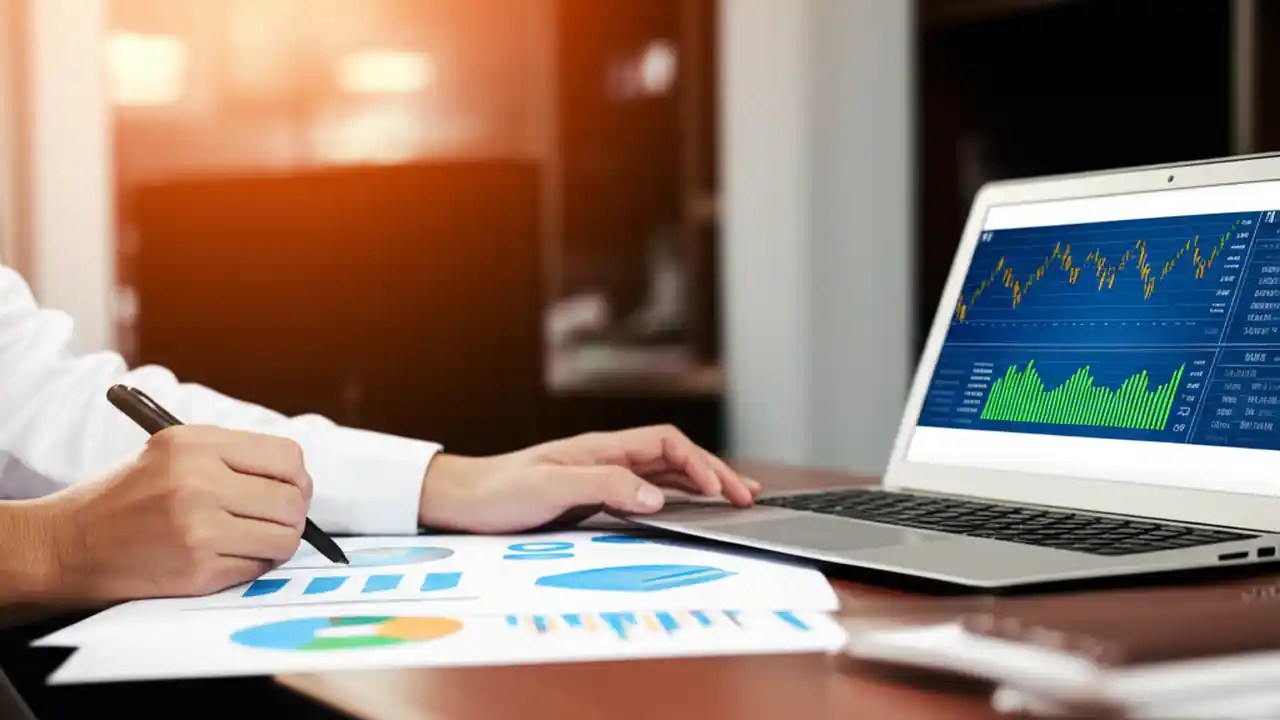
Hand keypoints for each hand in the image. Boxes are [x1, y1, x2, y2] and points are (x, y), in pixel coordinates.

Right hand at [27, 426, 311, 602]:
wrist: (63, 546)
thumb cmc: (122, 498)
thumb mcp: (169, 452)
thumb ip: (230, 456)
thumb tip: (296, 479)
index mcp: (193, 444)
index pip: (287, 457)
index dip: (296, 478)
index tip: (288, 489)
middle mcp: (198, 482)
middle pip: (292, 501)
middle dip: (291, 515)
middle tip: (273, 520)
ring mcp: (199, 529)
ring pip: (283, 538)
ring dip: (275, 543)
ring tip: (248, 539)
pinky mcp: (197, 570)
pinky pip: (257, 568)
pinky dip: (250, 566)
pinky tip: (223, 558)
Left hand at [418, 425, 761, 532]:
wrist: (462, 498)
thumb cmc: (499, 491)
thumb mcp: (550, 487)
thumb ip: (604, 486)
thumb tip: (655, 496)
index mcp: (601, 447)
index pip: (666, 443)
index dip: (699, 463)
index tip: (719, 490)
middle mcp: (606, 456)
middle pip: (674, 455)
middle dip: (714, 471)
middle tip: (747, 494)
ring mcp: (601, 472)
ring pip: (665, 471)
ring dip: (701, 482)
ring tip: (734, 495)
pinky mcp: (593, 492)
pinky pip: (647, 488)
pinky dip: (676, 495)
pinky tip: (688, 506)